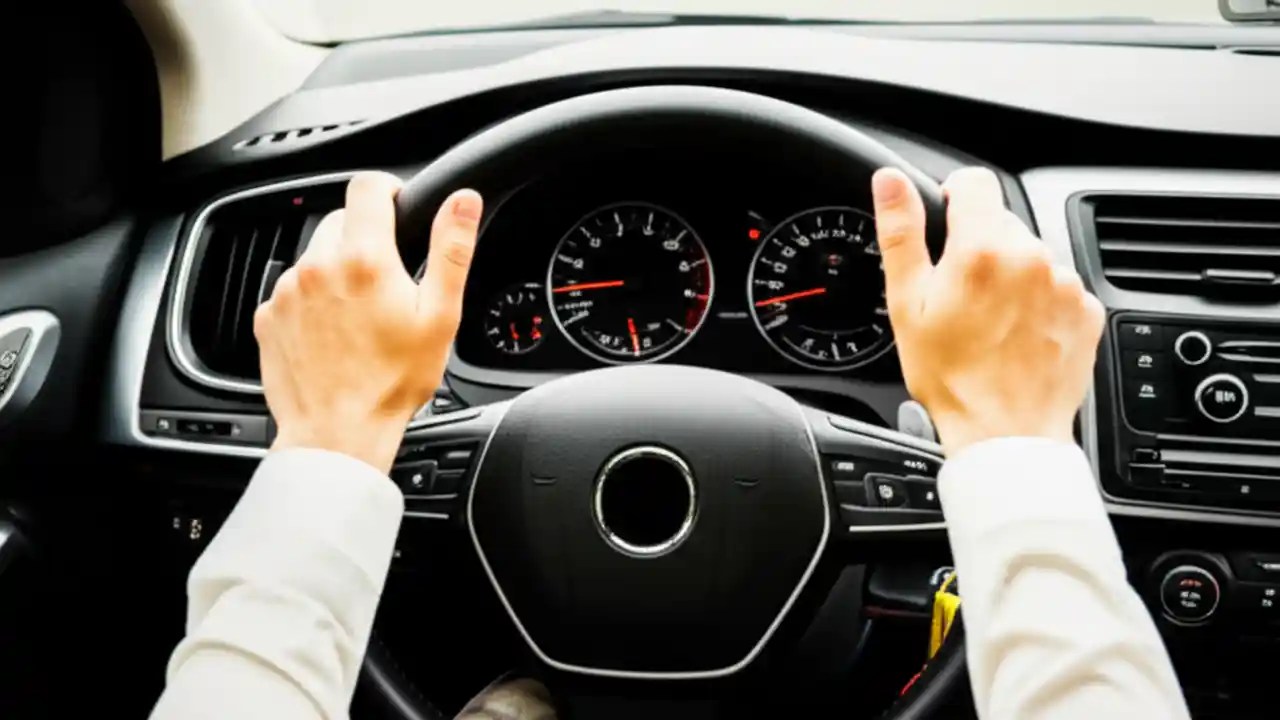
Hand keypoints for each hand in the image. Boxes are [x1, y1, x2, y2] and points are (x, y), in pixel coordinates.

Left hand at [254, 172, 482, 472]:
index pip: (367, 187)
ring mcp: (287, 291)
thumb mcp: (439, 316)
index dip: (388, 190)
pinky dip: (313, 301)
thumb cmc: (391, 383)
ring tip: (360, 316)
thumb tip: (463, 202)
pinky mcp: (268, 316)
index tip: (397, 207)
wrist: (337, 433)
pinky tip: (334, 333)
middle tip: (387, 283)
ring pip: (316, 256)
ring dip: (337, 272)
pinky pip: (293, 290)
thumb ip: (451, 250)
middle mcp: (317, 266)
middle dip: (365, 239)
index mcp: (364, 259)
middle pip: (341, 221)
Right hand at [872, 167, 1103, 454]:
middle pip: (1002, 223)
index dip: (953, 198)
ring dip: (1011, 275)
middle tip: (959, 296)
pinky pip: (1057, 287)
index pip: (975, 181)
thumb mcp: (906, 304)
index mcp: (984, 248)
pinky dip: (1038, 302)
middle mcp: (1033, 257)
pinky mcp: (1086, 310)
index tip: (946, 226)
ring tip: (989, 321)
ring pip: (1030, 256)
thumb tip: (890, 182)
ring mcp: (1065, 284)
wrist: (1005, 434)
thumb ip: (900, 233)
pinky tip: (1016, 334)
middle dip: (979, 247)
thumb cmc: (952, 377)